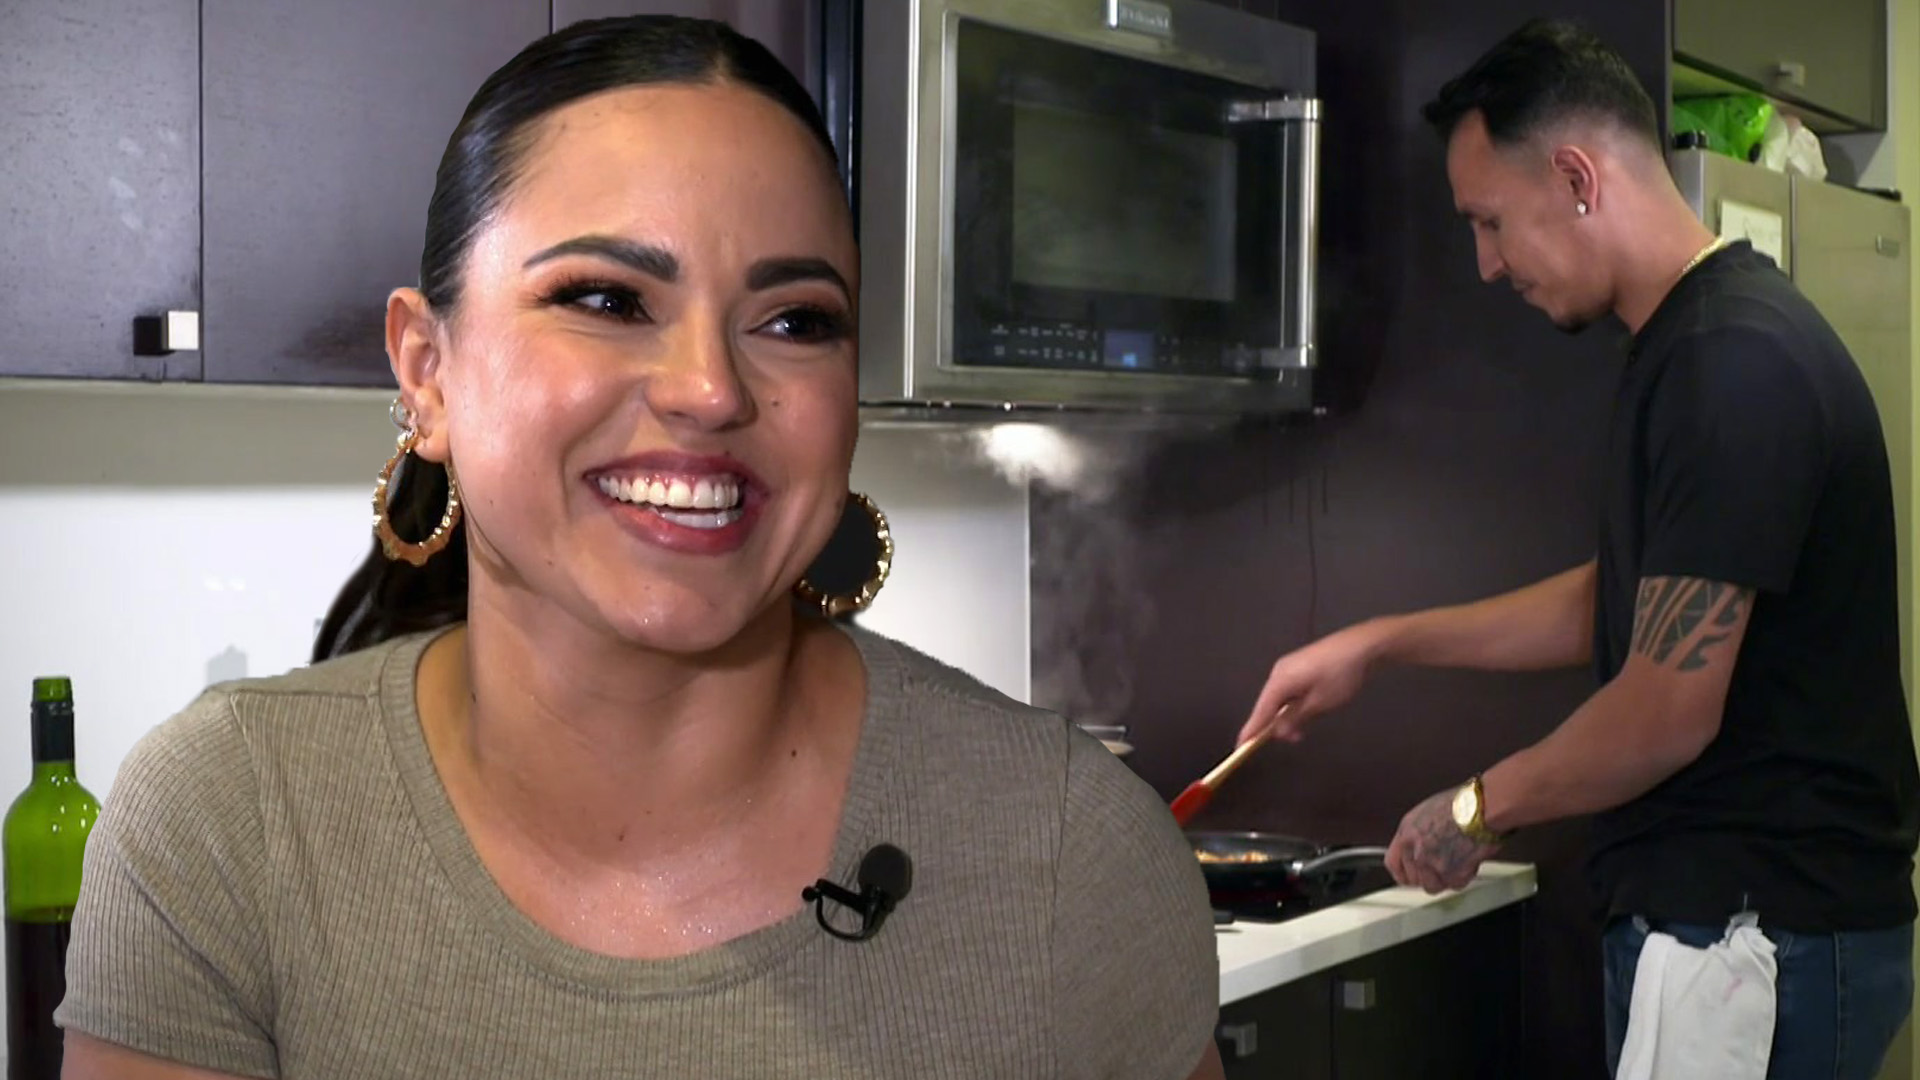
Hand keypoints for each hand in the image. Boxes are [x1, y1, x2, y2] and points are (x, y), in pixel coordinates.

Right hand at [1237, 622, 1381, 744]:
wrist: (1363, 646)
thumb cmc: (1340, 676)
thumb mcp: (1319, 703)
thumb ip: (1295, 718)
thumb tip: (1277, 732)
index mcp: (1280, 681)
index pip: (1260, 711)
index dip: (1251, 730)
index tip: (1240, 747)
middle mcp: (1279, 672)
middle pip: (1268, 704)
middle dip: (1275, 724)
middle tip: (1293, 740)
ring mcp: (1290, 666)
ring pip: (1280, 697)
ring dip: (1287, 715)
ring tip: (1302, 730)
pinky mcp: (1302, 665)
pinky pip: (1289, 689)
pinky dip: (1293, 703)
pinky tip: (1306, 710)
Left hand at [1385, 788, 1500, 893]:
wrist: (1481, 809)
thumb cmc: (1460, 805)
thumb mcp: (1425, 813)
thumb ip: (1415, 834)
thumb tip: (1415, 847)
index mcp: (1406, 834)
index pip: (1392, 864)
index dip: (1402, 873)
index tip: (1408, 877)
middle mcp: (1415, 851)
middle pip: (1414, 878)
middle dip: (1427, 876)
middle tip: (1441, 867)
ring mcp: (1433, 864)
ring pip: (1433, 886)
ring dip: (1444, 879)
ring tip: (1456, 862)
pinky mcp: (1452, 874)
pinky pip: (1455, 885)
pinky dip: (1463, 877)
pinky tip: (1468, 860)